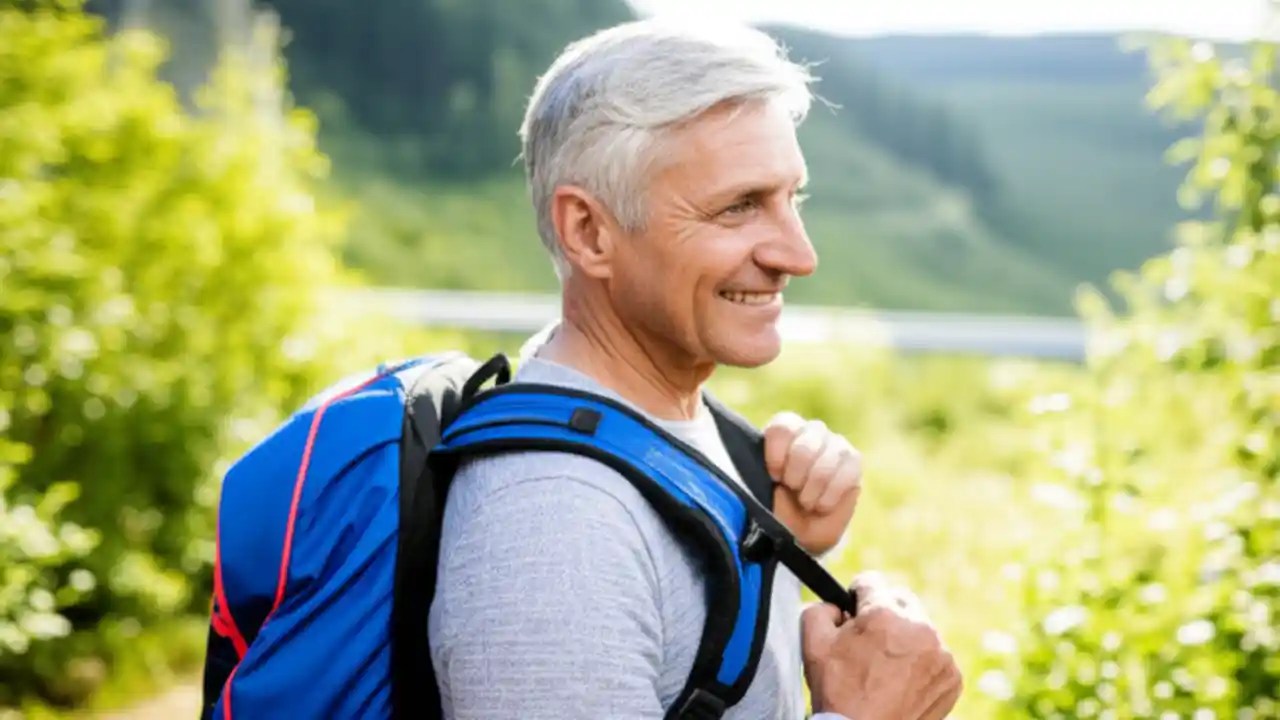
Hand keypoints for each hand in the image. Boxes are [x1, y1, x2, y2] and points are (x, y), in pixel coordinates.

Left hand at [763, 412, 860, 554]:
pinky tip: (822, 505)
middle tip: (792, 490)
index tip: (774, 477)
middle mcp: (810, 432)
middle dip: (796, 476)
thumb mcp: (758, 494)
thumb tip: (770, 476)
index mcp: (783, 432)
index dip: (777, 455)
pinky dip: (830, 496)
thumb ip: (757, 476)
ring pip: (829, 458)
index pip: (783, 427)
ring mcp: (835, 444)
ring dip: (813, 489)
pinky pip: (847, 472)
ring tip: (806, 502)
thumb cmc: (777, 510)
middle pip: (806, 445)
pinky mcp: (853, 461)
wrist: (802, 535)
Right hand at [802, 572, 962, 719]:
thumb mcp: (813, 643)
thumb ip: (822, 608)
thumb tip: (837, 606)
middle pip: (900, 600)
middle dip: (885, 614)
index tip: (854, 610)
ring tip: (885, 667)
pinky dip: (921, 663)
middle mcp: (918, 627)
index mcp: (883, 614)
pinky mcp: (952, 676)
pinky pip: (936, 655)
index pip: (871, 582)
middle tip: (870, 641)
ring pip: (920, 628)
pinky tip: (902, 681)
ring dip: (905, 638)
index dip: (857, 595)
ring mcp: (940, 653)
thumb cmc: (838, 692)